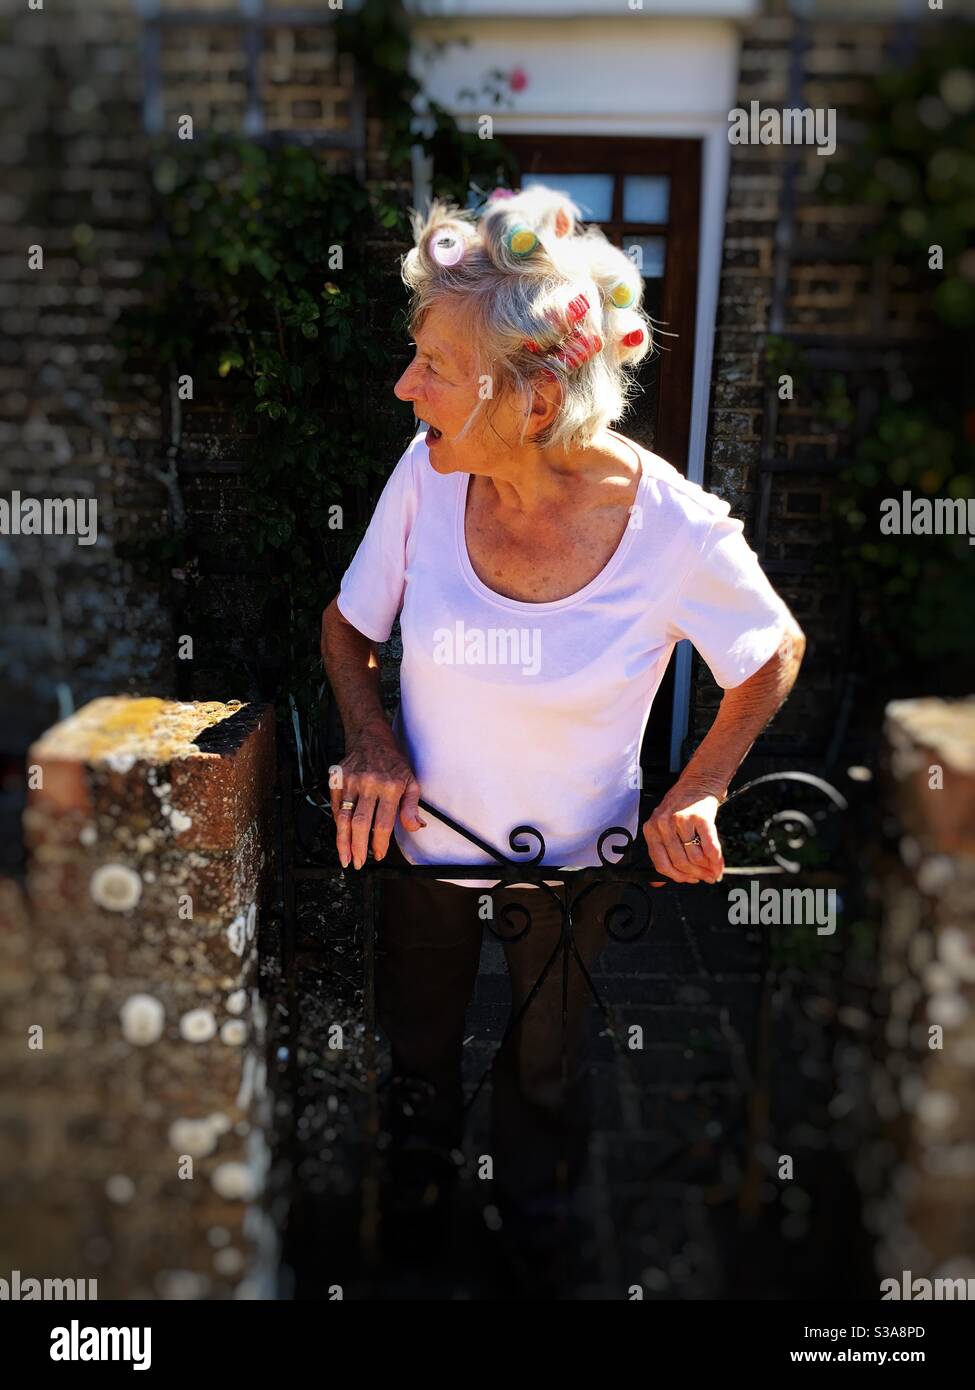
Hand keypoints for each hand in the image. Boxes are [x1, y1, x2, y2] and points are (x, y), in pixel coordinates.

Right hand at [330, 732, 424, 869]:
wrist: (370, 738)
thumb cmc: (393, 763)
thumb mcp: (411, 782)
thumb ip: (412, 807)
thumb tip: (416, 827)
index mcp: (391, 786)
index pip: (383, 823)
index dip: (380, 843)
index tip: (378, 854)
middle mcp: (369, 784)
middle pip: (360, 824)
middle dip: (358, 847)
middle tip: (358, 862)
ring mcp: (351, 782)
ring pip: (344, 818)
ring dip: (342, 841)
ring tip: (345, 857)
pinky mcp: (337, 780)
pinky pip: (336, 807)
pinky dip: (338, 824)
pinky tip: (342, 835)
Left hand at [642, 785, 724, 885]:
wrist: (698, 782)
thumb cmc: (681, 806)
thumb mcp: (663, 826)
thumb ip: (661, 853)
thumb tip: (658, 883)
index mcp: (651, 829)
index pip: (661, 864)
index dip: (677, 877)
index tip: (688, 880)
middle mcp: (664, 824)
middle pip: (680, 863)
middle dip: (696, 875)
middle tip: (706, 878)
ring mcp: (682, 820)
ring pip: (695, 857)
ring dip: (707, 869)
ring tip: (713, 872)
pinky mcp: (701, 817)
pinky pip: (709, 847)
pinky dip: (716, 860)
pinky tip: (719, 865)